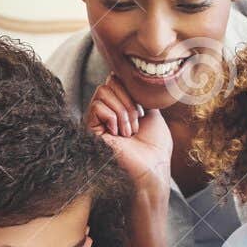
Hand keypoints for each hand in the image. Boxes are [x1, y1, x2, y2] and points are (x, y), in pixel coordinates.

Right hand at [85, 76, 172, 196]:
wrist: (152, 168)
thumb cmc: (155, 146)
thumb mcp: (153, 113)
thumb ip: (140, 95)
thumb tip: (128, 78)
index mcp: (121, 107)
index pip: (117, 80)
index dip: (131, 89)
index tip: (142, 110)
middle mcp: (107, 112)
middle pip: (109, 82)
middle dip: (128, 100)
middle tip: (136, 122)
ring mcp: (97, 121)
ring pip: (103, 92)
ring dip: (123, 111)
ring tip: (129, 131)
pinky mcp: (90, 130)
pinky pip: (97, 106)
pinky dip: (113, 117)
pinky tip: (118, 134)